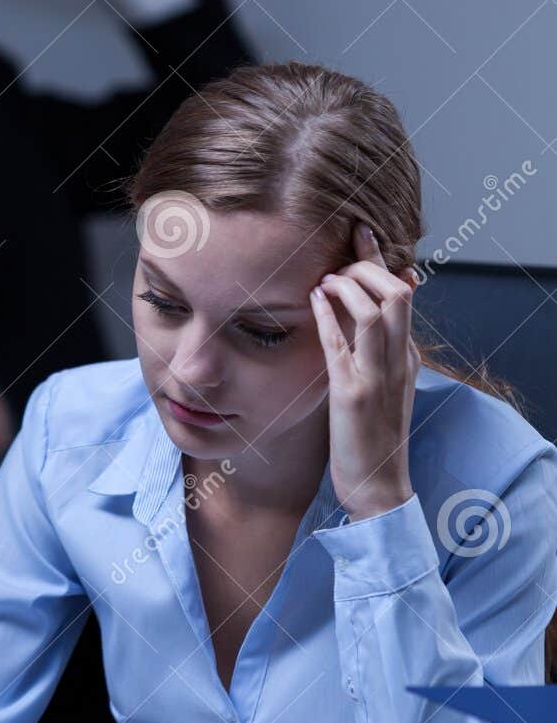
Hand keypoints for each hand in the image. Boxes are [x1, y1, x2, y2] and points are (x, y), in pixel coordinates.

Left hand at [309, 222, 420, 522]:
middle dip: (367, 266)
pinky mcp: (353, 395)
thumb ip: (374, 351)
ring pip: (378, 310)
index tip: (361, 233)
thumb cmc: (372, 440)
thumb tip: (360, 315)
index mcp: (408, 357)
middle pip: (395, 293)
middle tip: (336, 260)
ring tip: (325, 278)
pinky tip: (314, 299)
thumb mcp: (382, 388)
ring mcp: (378, 376)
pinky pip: (342, 345)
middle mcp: (399, 361)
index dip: (382, 261)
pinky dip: (329, 317)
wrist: (379, 489)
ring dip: (349, 286)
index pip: (402, 295)